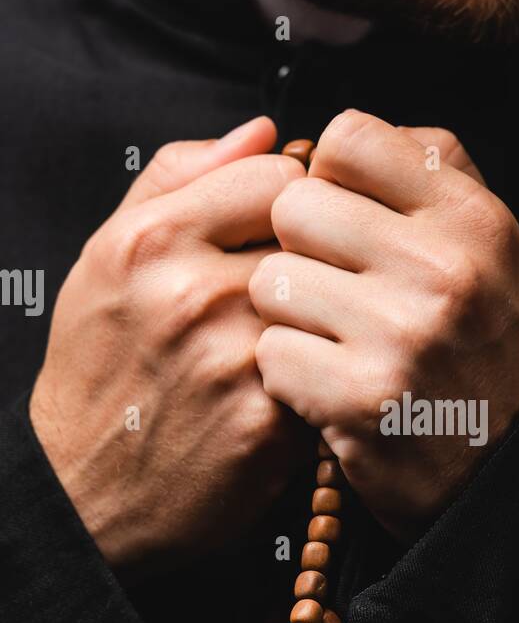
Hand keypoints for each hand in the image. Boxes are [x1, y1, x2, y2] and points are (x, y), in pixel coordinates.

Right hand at [30, 118, 308, 578]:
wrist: (85, 492)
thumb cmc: (102, 367)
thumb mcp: (107, 258)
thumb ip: (177, 178)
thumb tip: (259, 130)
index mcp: (150, 240)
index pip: (278, 175)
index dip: (292, 202)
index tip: (283, 232)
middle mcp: (190, 294)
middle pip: (314, 239)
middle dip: (313, 260)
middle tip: (295, 293)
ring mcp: (232, 361)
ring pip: (330, 304)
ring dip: (324, 318)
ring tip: (296, 340)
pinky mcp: (267, 423)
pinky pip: (329, 369)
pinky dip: (323, 374)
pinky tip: (295, 387)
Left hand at [250, 110, 518, 538]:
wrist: (503, 469)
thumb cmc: (480, 346)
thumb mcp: (488, 248)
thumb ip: (429, 172)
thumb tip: (341, 138)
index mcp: (474, 219)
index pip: (350, 139)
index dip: (332, 177)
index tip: (347, 217)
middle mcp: (444, 270)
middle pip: (294, 206)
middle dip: (301, 249)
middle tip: (336, 289)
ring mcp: (401, 336)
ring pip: (271, 281)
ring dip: (288, 315)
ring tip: (335, 340)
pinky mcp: (359, 399)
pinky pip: (270, 354)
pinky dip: (288, 376)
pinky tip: (329, 387)